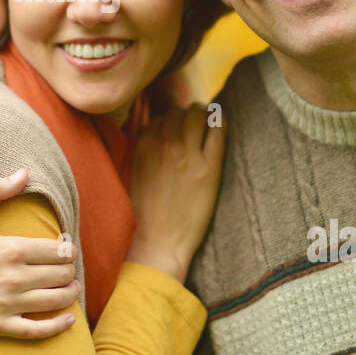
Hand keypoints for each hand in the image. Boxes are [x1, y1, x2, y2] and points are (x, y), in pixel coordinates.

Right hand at [0, 169, 81, 338]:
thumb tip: (24, 173)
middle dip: (70, 270)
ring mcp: (7, 304)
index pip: (58, 251)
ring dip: (70, 293)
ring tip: (71, 288)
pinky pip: (37, 330)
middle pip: (61, 275)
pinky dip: (58, 326)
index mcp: (10, 249)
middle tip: (67, 268)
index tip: (66, 249)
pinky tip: (69, 319)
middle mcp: (13, 277)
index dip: (69, 249)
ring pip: (55, 300)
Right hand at [125, 103, 226, 282]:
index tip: (177, 127)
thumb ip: (144, 148)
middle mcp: (165, 144)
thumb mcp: (133, 173)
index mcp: (143, 145)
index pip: (161, 116)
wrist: (157, 243)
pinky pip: (219, 132)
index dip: (171, 120)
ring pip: (199, 114)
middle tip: (195, 123)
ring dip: (204, 115)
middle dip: (187, 115)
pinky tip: (221, 123)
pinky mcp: (210, 168)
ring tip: (208, 122)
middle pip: (180, 111)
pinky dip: (221, 122)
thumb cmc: (143, 213)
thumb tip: (157, 129)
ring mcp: (188, 155)